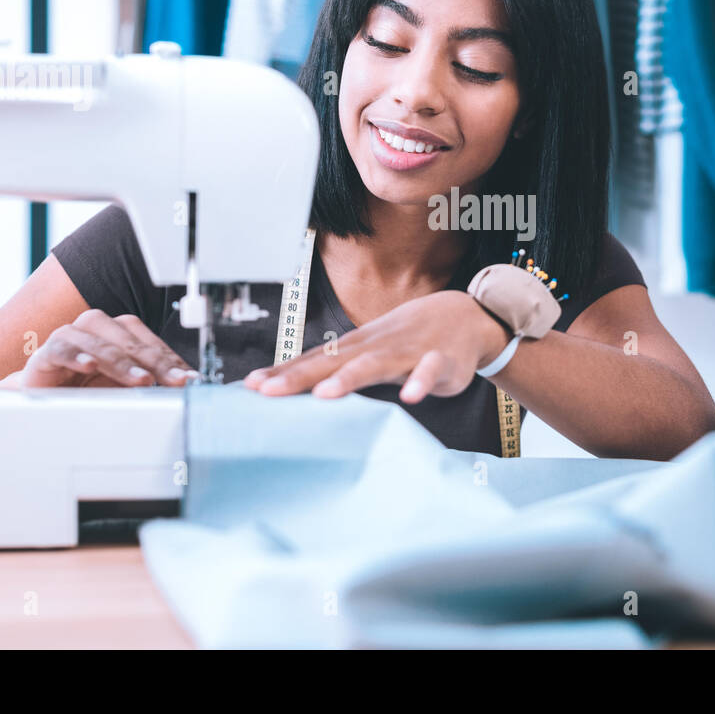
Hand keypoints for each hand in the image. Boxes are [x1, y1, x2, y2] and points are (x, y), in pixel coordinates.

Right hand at [20, 309, 199, 387]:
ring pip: (100, 341)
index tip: (189, 378)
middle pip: (130, 338)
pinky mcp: (46, 352)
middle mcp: (97, 330)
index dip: (171, 360)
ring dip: (123, 362)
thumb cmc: (85, 391)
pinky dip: (76, 356)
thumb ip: (149, 384)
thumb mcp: (123, 390)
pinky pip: (62, 349)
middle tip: (174, 381)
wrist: (44, 399)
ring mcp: (72, 338)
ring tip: (141, 380)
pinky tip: (90, 367)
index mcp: (119, 335)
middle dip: (156, 362)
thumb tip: (183, 389)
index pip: (150, 342)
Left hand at [244, 290, 511, 402]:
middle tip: (268, 392)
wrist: (465, 316)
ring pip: (376, 364)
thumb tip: (293, 389)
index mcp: (356, 347)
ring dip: (350, 378)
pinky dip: (421, 382)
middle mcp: (376, 346)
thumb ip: (336, 370)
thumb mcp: (369, 351)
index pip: (312, 360)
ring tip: (326, 394)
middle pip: (332, 362)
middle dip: (299, 377)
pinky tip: (411, 396)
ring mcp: (408, 351)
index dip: (282, 373)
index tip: (249, 387)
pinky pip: (429, 371)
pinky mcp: (441, 361)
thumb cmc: (407, 338)